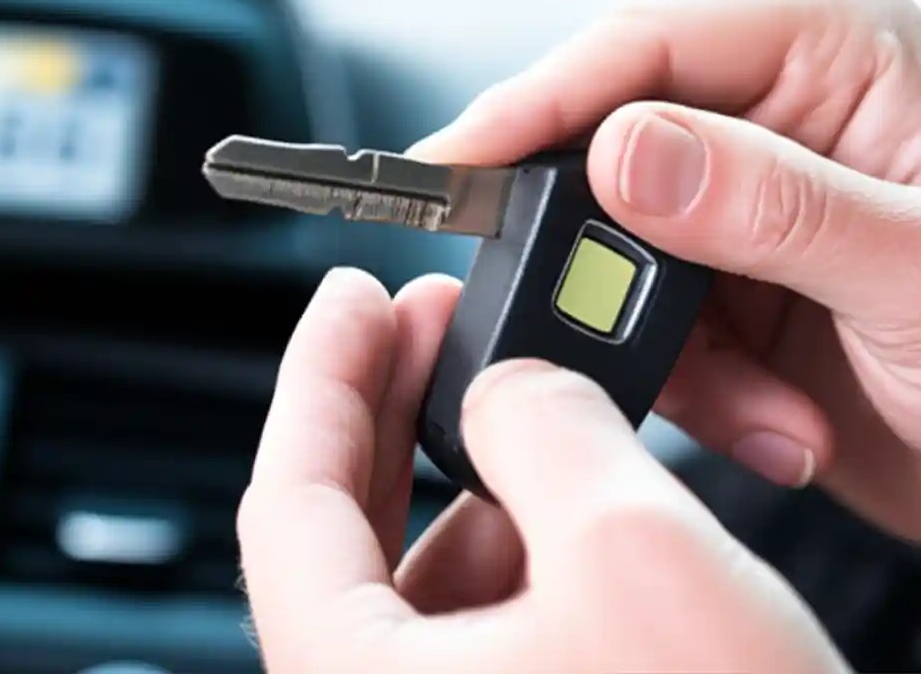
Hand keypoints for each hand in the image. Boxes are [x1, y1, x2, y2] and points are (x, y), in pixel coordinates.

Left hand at [237, 268, 846, 671]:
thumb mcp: (634, 552)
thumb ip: (546, 428)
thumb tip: (512, 386)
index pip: (285, 495)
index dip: (317, 373)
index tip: (349, 298)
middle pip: (338, 530)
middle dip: (385, 408)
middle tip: (426, 320)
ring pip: (413, 577)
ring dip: (457, 477)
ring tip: (508, 407)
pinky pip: (472, 623)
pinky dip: (505, 549)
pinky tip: (553, 512)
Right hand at [408, 0, 920, 542]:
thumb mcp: (917, 266)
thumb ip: (767, 202)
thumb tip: (621, 151)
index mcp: (839, 56)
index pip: (648, 44)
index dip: (538, 100)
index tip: (454, 163)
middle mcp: (783, 124)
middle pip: (612, 153)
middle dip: (600, 256)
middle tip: (584, 321)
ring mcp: (752, 217)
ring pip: (620, 262)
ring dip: (670, 354)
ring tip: (764, 411)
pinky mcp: (737, 299)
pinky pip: (654, 335)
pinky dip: (699, 395)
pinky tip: (783, 427)